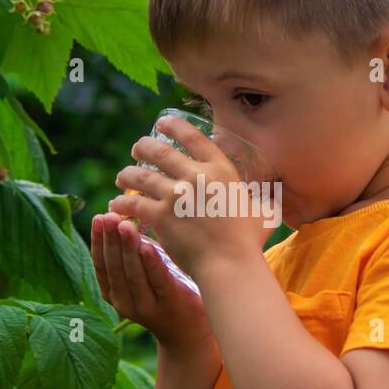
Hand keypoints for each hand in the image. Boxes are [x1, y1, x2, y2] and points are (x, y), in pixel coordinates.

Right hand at [90, 211, 213, 352]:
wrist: (188, 334)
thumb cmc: (164, 294)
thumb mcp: (143, 274)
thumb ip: (132, 252)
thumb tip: (122, 215)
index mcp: (113, 293)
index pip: (101, 264)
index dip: (98, 241)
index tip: (98, 218)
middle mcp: (124, 303)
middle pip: (113, 267)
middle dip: (111, 239)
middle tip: (110, 215)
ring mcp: (145, 307)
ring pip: (131, 274)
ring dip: (127, 248)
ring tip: (125, 225)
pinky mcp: (168, 305)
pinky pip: (157, 280)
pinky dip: (150, 263)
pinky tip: (147, 246)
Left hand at [107, 114, 275, 281]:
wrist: (230, 265)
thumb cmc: (248, 243)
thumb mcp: (261, 211)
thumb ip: (260, 199)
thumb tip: (271, 198)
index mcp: (221, 170)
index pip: (193, 137)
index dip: (174, 126)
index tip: (162, 123)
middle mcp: (196, 176)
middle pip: (160, 151)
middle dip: (143, 147)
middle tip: (136, 149)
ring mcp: (176, 195)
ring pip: (142, 175)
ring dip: (127, 174)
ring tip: (122, 177)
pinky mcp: (161, 216)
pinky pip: (134, 202)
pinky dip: (123, 202)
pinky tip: (117, 203)